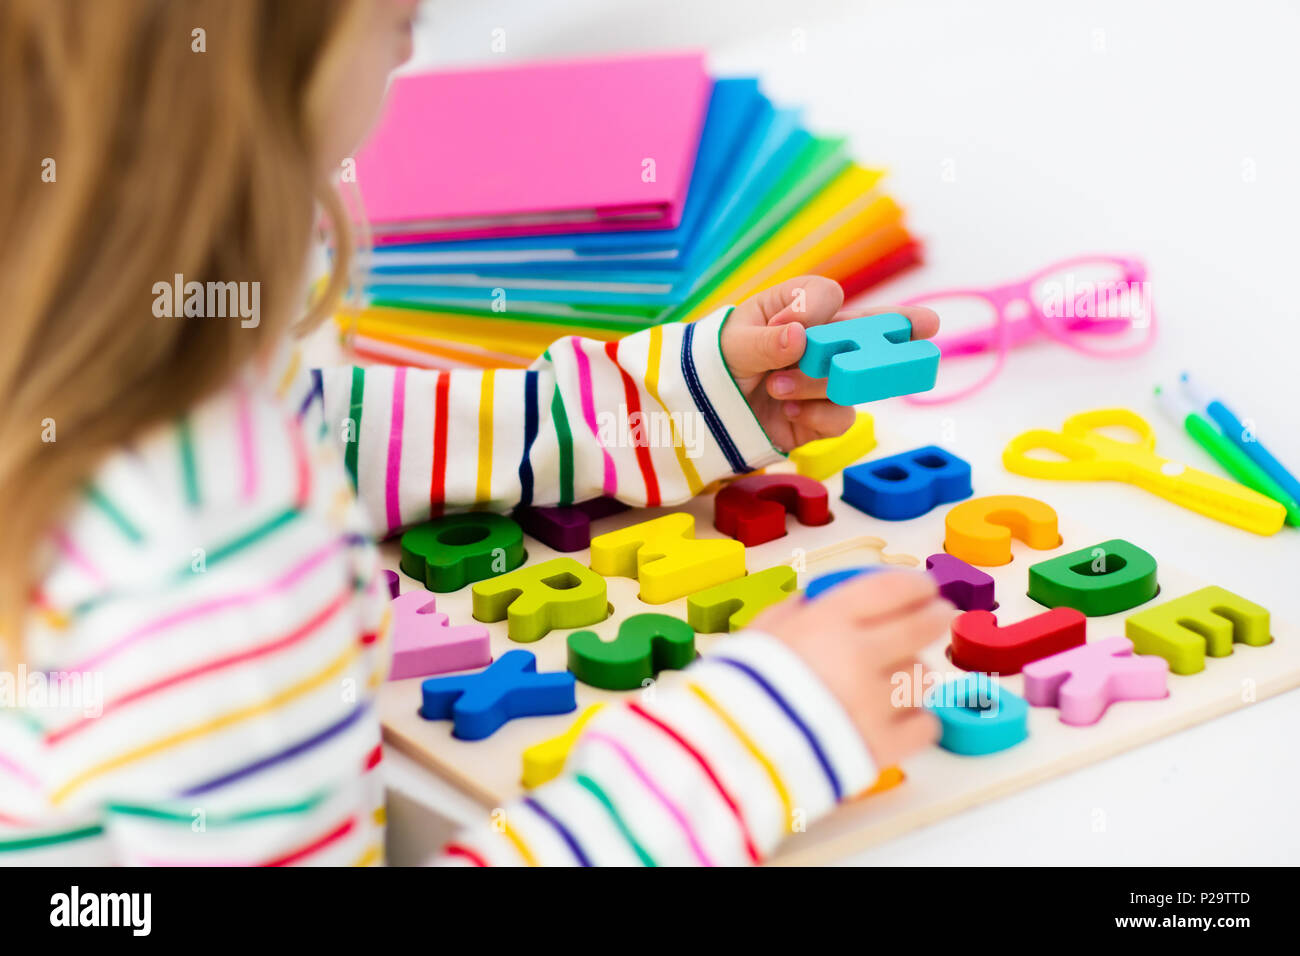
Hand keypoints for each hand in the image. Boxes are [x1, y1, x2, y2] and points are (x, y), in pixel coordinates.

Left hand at [720, 275, 939, 450]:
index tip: (801, 329)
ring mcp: (826, 378)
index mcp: (794, 308)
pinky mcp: (822, 415)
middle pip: (866, 330)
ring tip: (778, 389)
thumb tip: (797, 335)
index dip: (818, 310)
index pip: (824, 296)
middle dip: (900, 326)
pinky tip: (789, 414)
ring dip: (816, 385)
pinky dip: (817, 417)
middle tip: (928, 323)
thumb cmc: (718, 364)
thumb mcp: (731, 348)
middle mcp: (818, 340)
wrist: (704, 414)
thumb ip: (763, 341)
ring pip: (849, 380)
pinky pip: (840, 418)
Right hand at [750, 570, 954, 767]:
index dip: (916, 586)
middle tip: (934, 618)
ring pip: (923, 676)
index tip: (923, 588)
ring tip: (889, 681)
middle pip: (922, 626)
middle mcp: (860, 655)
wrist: (731, 751)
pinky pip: (925, 725)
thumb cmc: (739, 688)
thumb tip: (821, 599)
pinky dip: (914, 719)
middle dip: (934, 617)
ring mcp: (875, 703)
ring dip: (911, 673)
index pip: (894, 589)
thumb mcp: (762, 632)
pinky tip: (894, 717)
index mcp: (829, 621)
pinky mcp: (883, 747)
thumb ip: (798, 611)